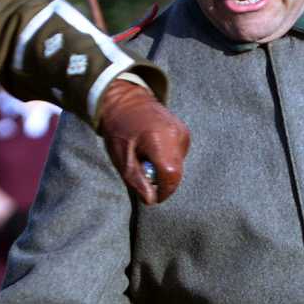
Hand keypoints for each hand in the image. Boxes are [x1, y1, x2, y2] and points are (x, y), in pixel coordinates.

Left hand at [95, 79, 187, 204]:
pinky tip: (154, 149)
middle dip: (162, 180)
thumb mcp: (122, 158)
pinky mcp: (184, 132)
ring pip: (178, 165)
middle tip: (144, 172)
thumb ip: (137, 181)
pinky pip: (179, 155)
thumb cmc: (119, 130)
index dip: (164, 191)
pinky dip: (167, 159)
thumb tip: (152, 200)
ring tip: (146, 157)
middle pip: (177, 172)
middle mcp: (175, 133)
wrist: (126, 102)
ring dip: (164, 169)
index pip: (171, 175)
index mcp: (158, 139)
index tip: (154, 197)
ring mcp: (182, 132)